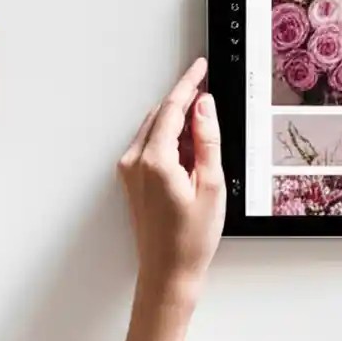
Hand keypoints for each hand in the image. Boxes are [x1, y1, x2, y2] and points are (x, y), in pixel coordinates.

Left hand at [118, 58, 224, 306]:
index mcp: (154, 160)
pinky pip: (150, 146)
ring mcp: (129, 172)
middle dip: (185, 104)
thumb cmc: (190, 239)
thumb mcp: (212, 184)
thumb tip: (204, 107)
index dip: (189, 83)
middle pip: (160, 115)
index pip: (172, 108)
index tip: (200, 67)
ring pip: (155, 130)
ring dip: (178, 125)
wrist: (168, 274)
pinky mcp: (131, 180)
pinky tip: (190, 159)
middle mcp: (134, 162)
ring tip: (205, 148)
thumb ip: (207, 139)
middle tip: (212, 104)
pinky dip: (169, 142)